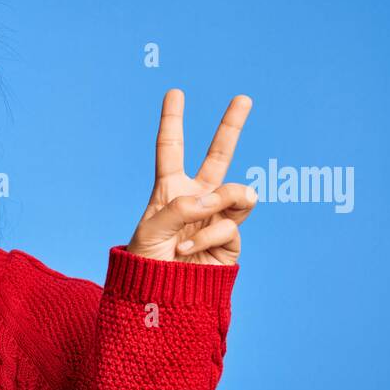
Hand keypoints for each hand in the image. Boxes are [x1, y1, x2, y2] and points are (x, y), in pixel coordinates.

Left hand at [126, 89, 256, 265]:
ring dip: (222, 199)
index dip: (172, 121)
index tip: (174, 93)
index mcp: (169, 190)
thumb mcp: (151, 229)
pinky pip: (229, 224)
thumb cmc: (147, 262)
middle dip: (231, 126)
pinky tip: (188, 249)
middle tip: (243, 98)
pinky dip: (207, 235)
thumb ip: (182, 206)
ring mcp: (216, 217)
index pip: (171, 149)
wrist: (158, 296)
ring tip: (199, 218)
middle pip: (218, 155)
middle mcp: (196, 198)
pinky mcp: (230, 239)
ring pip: (237, 190)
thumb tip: (217, 197)